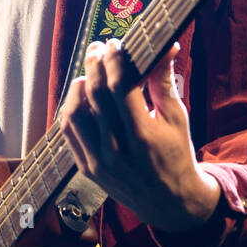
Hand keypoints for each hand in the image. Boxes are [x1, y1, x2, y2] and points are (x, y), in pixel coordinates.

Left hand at [59, 38, 221, 241]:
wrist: (168, 202)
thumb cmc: (177, 155)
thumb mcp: (177, 118)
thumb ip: (164, 82)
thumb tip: (166, 46)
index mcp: (143, 136)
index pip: (119, 88)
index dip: (114, 61)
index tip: (115, 44)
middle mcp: (117, 150)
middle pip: (95, 95)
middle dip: (94, 64)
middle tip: (98, 48)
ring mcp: (98, 161)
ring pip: (74, 113)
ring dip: (78, 86)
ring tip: (89, 73)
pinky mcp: (87, 168)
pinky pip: (69, 133)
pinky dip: (70, 108)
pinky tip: (80, 95)